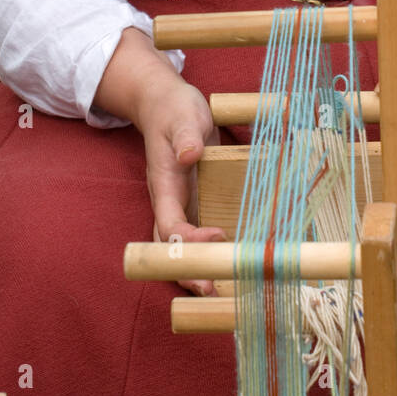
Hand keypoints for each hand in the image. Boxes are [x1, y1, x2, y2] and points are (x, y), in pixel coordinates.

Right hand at [132, 67, 226, 296]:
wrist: (167, 106)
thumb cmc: (175, 112)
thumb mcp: (184, 117)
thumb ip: (185, 136)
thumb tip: (188, 155)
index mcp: (165, 185)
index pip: (170, 223)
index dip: (188, 238)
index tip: (217, 237)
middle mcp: (171, 202)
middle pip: (170, 246)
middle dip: (187, 270)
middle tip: (212, 289)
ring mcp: (182, 205)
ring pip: (182, 247)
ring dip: (198, 268)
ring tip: (223, 289)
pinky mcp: (196, 203)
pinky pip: (198, 234)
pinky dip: (210, 252)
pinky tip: (232, 264)